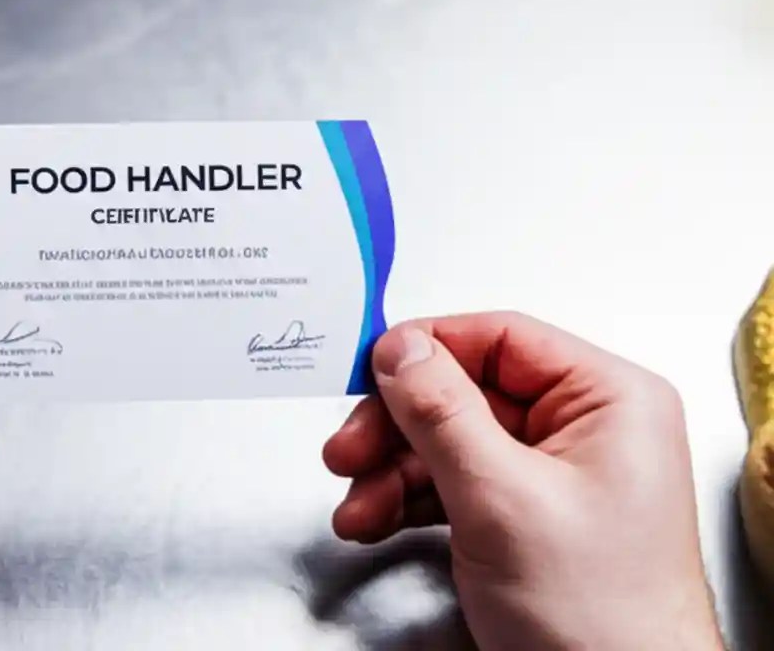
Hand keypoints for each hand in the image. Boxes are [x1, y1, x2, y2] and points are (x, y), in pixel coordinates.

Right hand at [323, 313, 722, 649]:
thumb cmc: (601, 618)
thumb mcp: (500, 498)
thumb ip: (442, 413)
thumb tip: (400, 349)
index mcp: (608, 400)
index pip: (500, 338)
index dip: (426, 348)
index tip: (367, 367)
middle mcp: (584, 429)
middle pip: (463, 393)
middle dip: (396, 427)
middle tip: (348, 450)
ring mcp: (553, 475)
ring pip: (448, 442)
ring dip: (390, 472)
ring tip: (356, 506)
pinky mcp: (525, 515)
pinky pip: (453, 485)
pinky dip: (406, 502)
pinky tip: (373, 520)